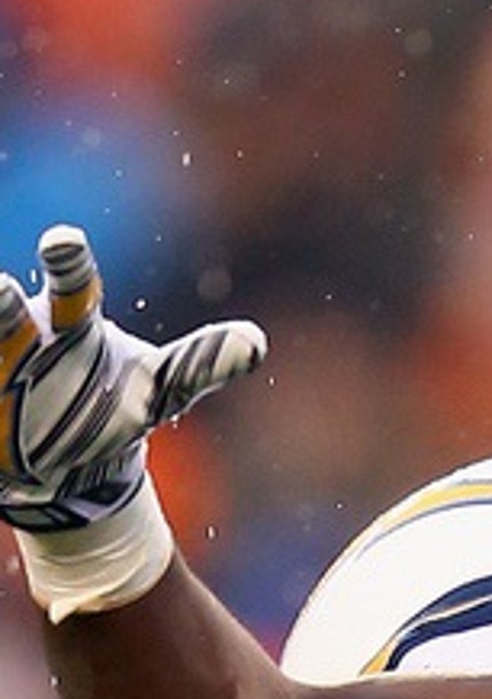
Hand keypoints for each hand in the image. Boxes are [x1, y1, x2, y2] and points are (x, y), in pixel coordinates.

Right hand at [0, 222, 264, 528]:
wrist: (71, 459)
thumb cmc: (120, 405)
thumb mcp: (166, 387)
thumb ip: (203, 361)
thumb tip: (258, 342)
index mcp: (76, 323)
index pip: (75, 288)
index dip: (68, 265)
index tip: (63, 239)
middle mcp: (30, 338)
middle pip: (12, 316)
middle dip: (4, 306)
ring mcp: (0, 371)